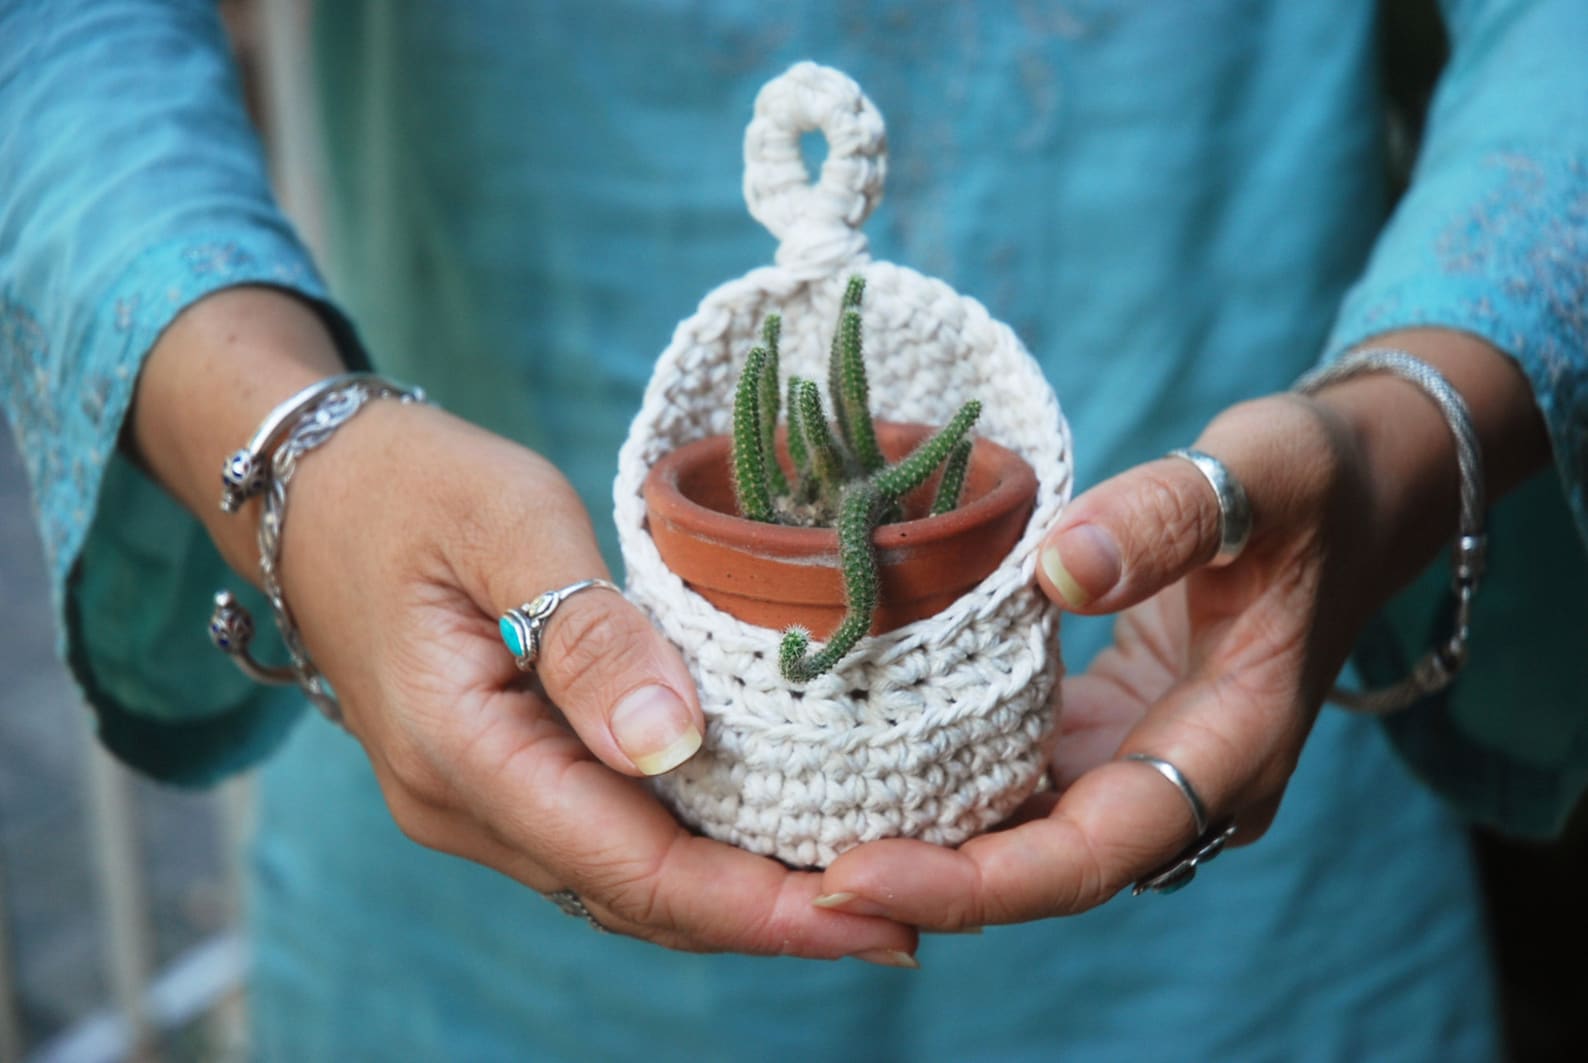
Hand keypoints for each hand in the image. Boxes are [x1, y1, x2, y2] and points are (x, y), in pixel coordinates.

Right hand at [133, 288, 917, 962]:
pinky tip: (759, 847)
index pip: (625, 862)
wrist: (315, 486)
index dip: (749, 902)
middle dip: (764, 919)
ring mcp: (472, 801)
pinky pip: (601, 843)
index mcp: (458, 750)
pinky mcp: (494, 779)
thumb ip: (584, 635)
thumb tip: (672, 746)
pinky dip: (686, 859)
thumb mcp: (506, 524)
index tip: (869, 910)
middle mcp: (460, 804)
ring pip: (618, 883)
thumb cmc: (414, 485)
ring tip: (857, 897)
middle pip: (632, 895)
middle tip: (901, 919)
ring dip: (731, 900)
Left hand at [813, 330, 1548, 928]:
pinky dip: (944, 786)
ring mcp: (1142, 764)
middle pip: (1041, 870)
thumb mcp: (1258, 472)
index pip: (1091, 853)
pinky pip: (1018, 782)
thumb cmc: (1311, 482)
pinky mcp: (1106, 734)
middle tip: (791, 875)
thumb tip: (1059, 567)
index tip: (856, 873)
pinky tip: (860, 761)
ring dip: (922, 845)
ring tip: (799, 835)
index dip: (974, 883)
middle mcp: (1184, 784)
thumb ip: (1168, 517)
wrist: (1350, 494)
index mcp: (1230, 749)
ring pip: (1022, 837)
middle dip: (921, 885)